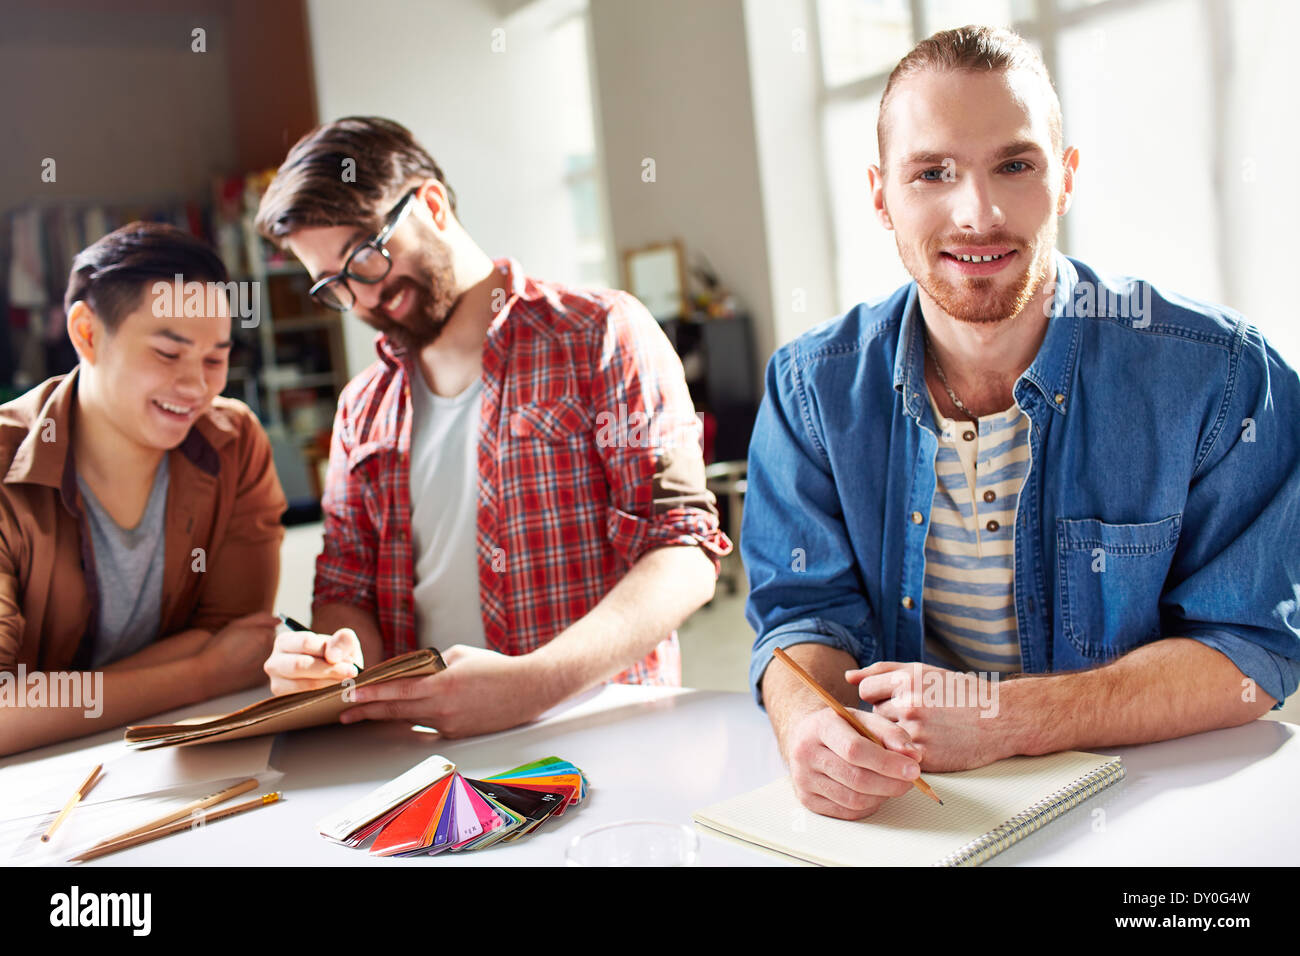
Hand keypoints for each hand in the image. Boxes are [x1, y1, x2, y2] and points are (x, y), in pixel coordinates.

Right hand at [196, 612, 281, 695]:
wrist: (207, 674)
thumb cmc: (220, 647)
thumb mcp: (238, 624)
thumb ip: (261, 618)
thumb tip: (278, 619)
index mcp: (265, 637)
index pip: (271, 628)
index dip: (255, 631)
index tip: (241, 637)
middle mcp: (271, 653)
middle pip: (272, 642)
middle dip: (261, 642)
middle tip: (240, 647)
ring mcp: (269, 667)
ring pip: (269, 655)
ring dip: (260, 654)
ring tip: (240, 657)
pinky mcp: (263, 680)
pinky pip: (264, 668)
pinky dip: (257, 666)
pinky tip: (242, 667)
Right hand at [264, 626, 363, 696]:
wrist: (331, 676)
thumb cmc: (334, 655)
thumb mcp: (343, 643)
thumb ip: (343, 640)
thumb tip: (332, 656)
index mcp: (285, 641)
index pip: (306, 642)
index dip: (329, 651)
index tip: (350, 662)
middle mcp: (274, 663)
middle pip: (299, 665)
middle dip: (329, 670)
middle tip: (352, 674)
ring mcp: (277, 684)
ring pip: (303, 685)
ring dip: (329, 685)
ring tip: (347, 683)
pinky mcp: (284, 702)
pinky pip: (304, 701)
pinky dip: (324, 697)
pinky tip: (337, 693)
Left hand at [339, 645, 547, 737]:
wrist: (527, 690)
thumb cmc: (495, 667)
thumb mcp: (459, 654)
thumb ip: (431, 663)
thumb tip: (410, 670)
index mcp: (442, 684)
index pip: (398, 691)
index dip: (371, 694)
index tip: (351, 695)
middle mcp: (442, 708)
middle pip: (395, 711)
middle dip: (367, 712)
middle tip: (345, 714)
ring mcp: (448, 724)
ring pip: (409, 719)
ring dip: (388, 715)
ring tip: (367, 713)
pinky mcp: (455, 733)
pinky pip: (428, 725)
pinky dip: (415, 717)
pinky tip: (404, 714)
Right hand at [784, 705, 922, 819]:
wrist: (804, 736)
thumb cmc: (839, 728)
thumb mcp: (864, 719)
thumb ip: (891, 734)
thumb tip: (913, 756)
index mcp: (820, 727)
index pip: (855, 749)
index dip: (888, 763)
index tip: (913, 769)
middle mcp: (806, 753)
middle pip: (856, 778)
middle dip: (891, 783)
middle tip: (910, 780)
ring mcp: (803, 779)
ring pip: (853, 799)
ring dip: (882, 796)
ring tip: (893, 785)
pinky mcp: (807, 799)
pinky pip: (846, 812)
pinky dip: (869, 806)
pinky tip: (876, 793)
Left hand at [849, 661, 1006, 771]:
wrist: (1001, 719)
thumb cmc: (960, 693)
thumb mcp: (924, 670)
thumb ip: (882, 671)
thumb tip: (848, 678)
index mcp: (908, 679)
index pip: (865, 690)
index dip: (878, 695)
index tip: (895, 698)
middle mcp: (910, 704)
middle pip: (874, 714)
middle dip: (890, 714)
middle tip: (919, 714)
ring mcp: (916, 732)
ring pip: (885, 735)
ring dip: (897, 733)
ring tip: (926, 727)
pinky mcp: (924, 756)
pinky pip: (898, 754)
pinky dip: (909, 751)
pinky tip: (931, 742)